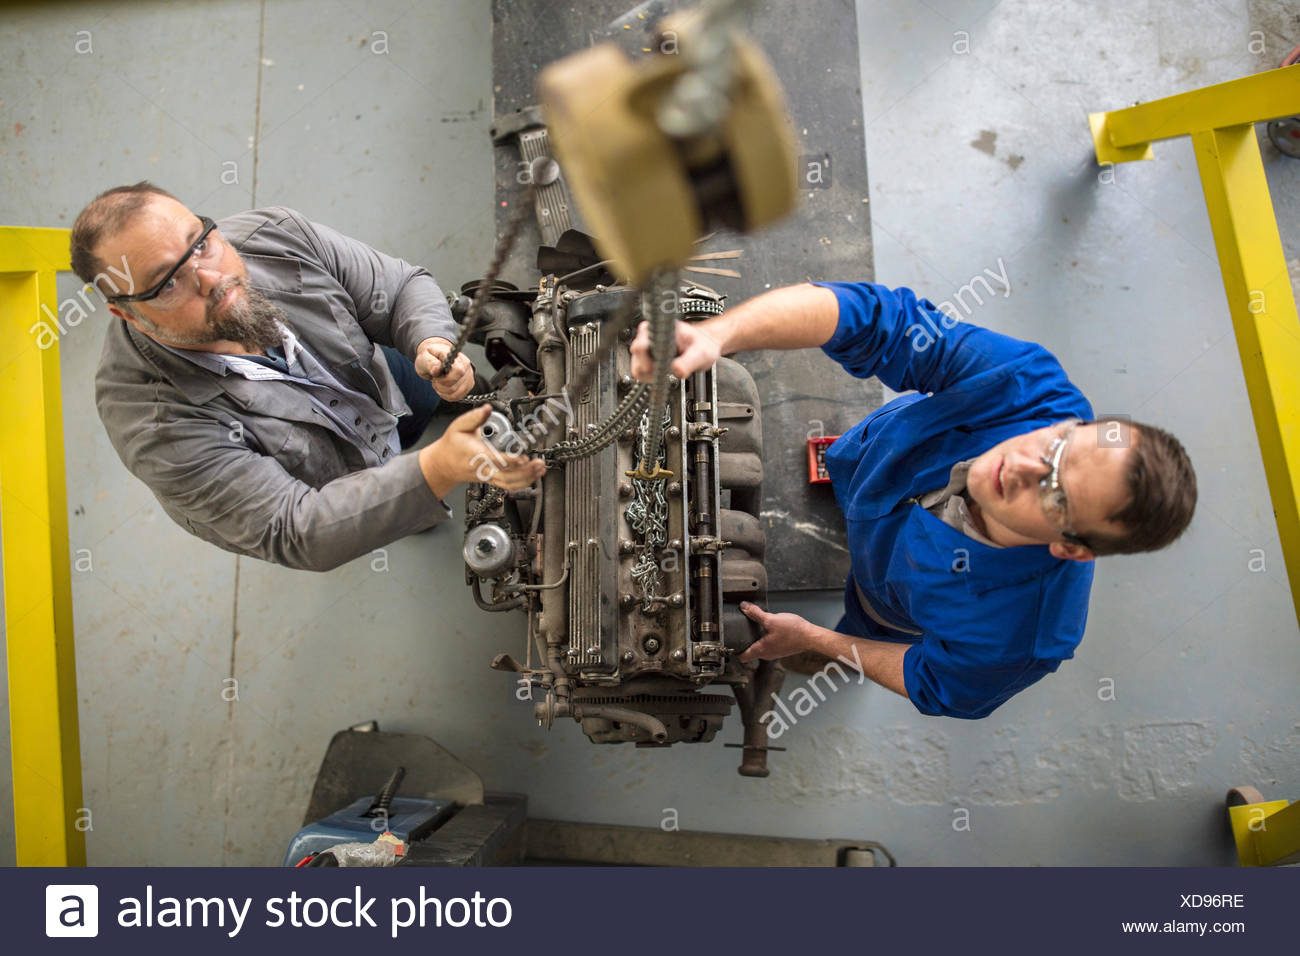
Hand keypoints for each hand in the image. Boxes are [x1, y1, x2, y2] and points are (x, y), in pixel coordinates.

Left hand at [414, 337, 475, 400]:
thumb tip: (437, 368)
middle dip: (441, 386)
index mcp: (458, 358)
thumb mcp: (425, 357)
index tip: (436, 376)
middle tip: (435, 379)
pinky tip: (442, 388)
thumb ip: (430, 363)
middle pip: (455, 386)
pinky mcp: (467, 386)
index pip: (458, 372)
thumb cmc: (430, 357)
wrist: (434, 358)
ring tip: (439, 383)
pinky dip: (447, 395)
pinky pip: (457, 397)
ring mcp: (469, 378)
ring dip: (443, 391)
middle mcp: (466, 368)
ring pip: (456, 394)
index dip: (444, 379)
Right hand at [420, 405, 545, 497]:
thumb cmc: (453, 445)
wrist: (444, 464)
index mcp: (476, 455)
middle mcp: (484, 468)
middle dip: (525, 471)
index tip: (522, 458)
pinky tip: (534, 476)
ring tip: (540, 469)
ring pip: (509, 483)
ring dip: (527, 478)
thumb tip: (487, 408)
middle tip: (538, 463)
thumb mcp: (459, 426)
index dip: (510, 461)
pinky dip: (523, 484)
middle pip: (506, 475)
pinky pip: (509, 486)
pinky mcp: (492, 480)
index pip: (495, 460)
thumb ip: (475, 417)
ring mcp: (489, 477)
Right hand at [629, 320, 721, 381]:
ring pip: (637, 366)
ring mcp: (645, 347)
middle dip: (651, 368)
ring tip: (667, 371)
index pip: (641, 344)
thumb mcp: (701, 352)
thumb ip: (689, 362)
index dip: (648, 360)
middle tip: (667, 370)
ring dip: (650, 375)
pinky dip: (651, 377)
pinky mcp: (646, 357)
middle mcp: (649, 335)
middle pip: (636, 357)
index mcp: (659, 328)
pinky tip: (663, 373)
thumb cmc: (702, 344)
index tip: (660, 366)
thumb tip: (676, 371)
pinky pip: (640, 372)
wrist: (704, 345)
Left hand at [736, 602, 818, 661]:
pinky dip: (765, 637)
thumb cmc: (794, 632)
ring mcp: (774, 652)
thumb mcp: (771, 619)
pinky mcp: (780, 648)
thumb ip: (755, 613)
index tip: (729, 643)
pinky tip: (768, 628)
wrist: (811, 636)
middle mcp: (766, 654)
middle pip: (750, 651)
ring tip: (753, 626)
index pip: (742, 657)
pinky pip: (768, 644)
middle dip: (744, 641)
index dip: (734, 650)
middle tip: (739, 630)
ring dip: (756, 638)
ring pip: (759, 647)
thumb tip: (744, 607)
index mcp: (761, 650)